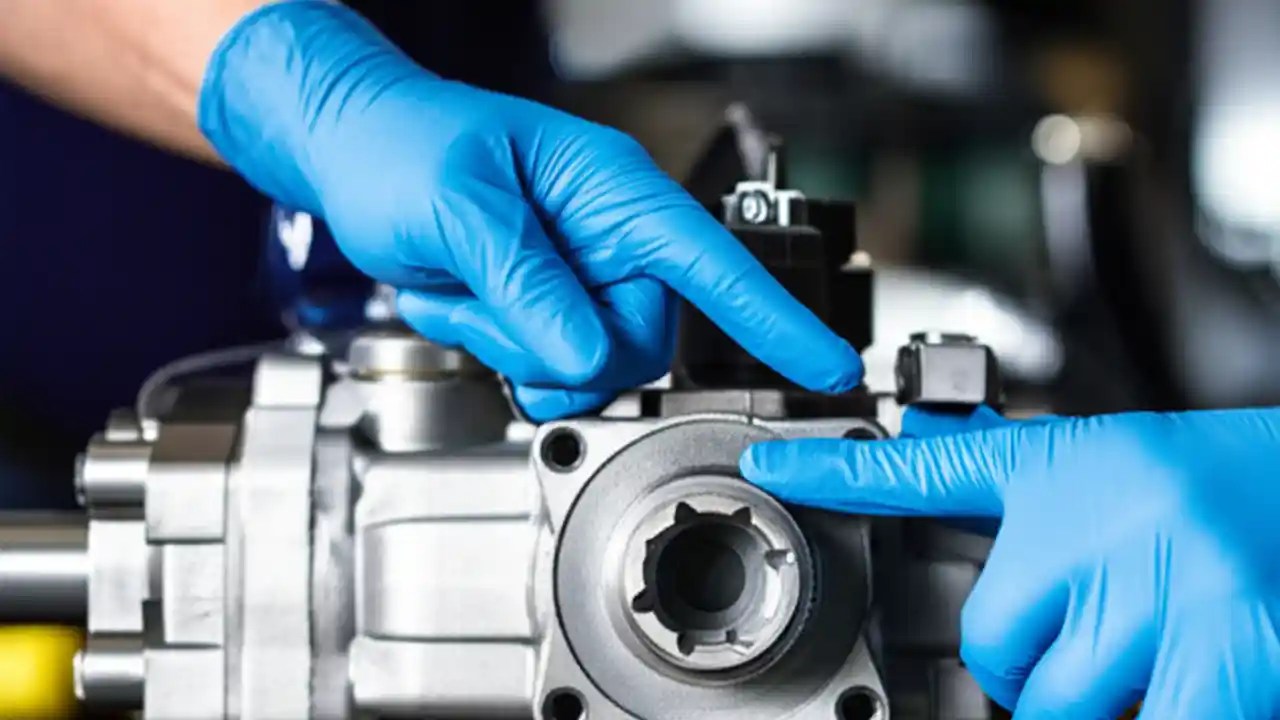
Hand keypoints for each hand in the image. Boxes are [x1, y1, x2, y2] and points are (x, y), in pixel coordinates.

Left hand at [196, 1, 860, 420]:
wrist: (347, 154)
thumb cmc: (403, 143)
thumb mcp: (459, 205)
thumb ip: (527, 281)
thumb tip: (585, 356)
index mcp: (613, 191)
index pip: (713, 262)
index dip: (772, 318)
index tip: (826, 366)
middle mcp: (608, 237)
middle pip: (641, 339)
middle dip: (569, 347)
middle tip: (498, 311)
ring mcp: (577, 276)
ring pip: (592, 363)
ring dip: (520, 346)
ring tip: (466, 288)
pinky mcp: (544, 308)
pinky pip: (547, 366)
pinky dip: (497, 348)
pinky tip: (462, 300)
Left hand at [742, 406, 1279, 718]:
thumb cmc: (1219, 487)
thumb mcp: (1103, 471)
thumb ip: (1014, 497)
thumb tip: (930, 499)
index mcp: (1064, 467)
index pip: (928, 465)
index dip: (836, 471)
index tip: (773, 466)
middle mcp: (1100, 521)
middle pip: (996, 648)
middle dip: (1033, 666)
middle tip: (1095, 636)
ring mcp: (1163, 591)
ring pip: (1058, 704)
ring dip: (1093, 699)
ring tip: (1150, 650)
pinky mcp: (1226, 656)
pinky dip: (1147, 707)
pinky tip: (1175, 680)